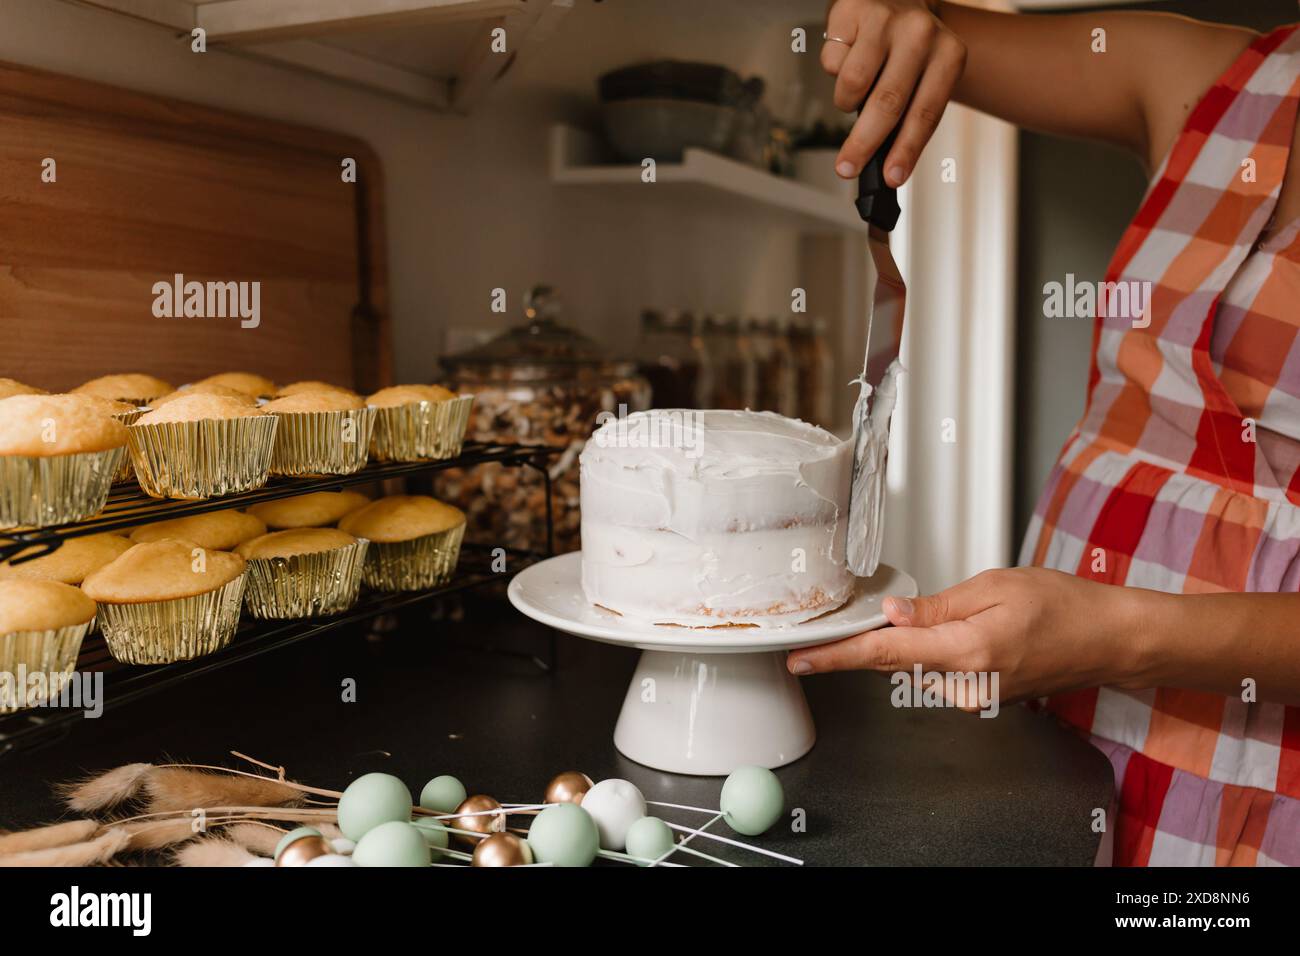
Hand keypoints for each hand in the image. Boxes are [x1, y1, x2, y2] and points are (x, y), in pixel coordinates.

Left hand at [787, 567, 1153, 707]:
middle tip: (874, 611)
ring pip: (914, 665)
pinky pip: (936, 671)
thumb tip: (891, 613)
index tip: (801, 660)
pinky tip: (957, 630)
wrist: (1108, 640)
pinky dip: (929, 651)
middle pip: (893, 661)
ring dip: (909, 641)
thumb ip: (936, 605)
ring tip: (956, 611)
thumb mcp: (994, 587)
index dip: (835, 657)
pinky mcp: (979, 698)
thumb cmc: (1064, 607)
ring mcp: (973, 697)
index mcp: (966, 652)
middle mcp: (966, 686)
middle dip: (874, 636)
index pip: (883, 655)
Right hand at [822, 0, 964, 184]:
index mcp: (949, 55)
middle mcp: (921, 34)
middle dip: (864, 143)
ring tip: (854, 93)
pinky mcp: (854, 12)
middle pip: (887, 103)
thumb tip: (883, 162)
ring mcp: (886, 19)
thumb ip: (909, 115)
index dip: (906, 149)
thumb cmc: (908, 48)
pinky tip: (848, 56)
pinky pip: (832, 61)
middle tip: (847, 167)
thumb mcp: (924, 77)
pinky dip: (835, 69)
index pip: (925, 113)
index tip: (891, 177)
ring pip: (853, 84)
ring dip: (846, 101)